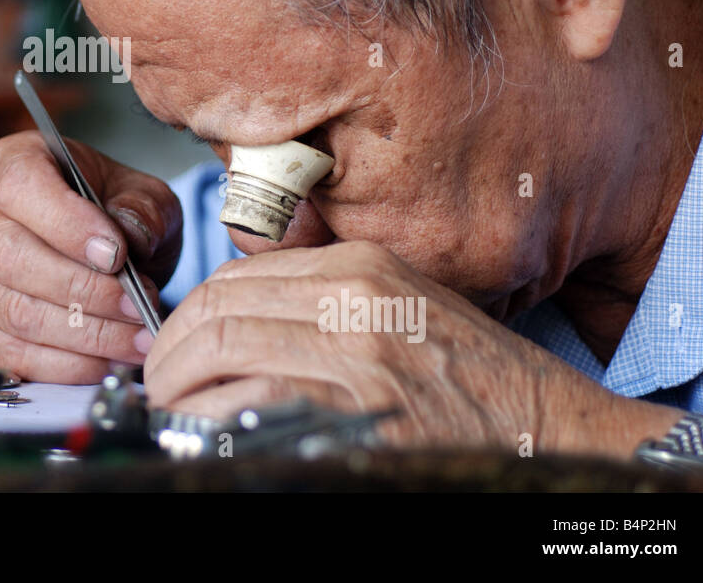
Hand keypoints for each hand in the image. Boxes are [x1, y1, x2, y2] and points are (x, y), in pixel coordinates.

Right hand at [0, 130, 181, 382]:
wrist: (102, 244)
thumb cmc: (113, 211)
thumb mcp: (141, 194)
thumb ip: (142, 209)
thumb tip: (131, 238)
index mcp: (13, 165)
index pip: (22, 188)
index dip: (67, 225)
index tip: (117, 255)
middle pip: (11, 258)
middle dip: (82, 292)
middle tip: (136, 306)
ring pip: (13, 312)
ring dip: (82, 335)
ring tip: (135, 339)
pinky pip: (7, 354)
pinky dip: (61, 366)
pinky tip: (105, 361)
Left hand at [142, 241, 681, 456]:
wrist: (547, 426)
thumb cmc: (472, 375)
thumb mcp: (398, 306)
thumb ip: (321, 302)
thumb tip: (233, 321)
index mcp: (357, 267)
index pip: (236, 276)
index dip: (187, 314)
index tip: (171, 345)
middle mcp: (353, 298)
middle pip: (218, 307)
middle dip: (168, 350)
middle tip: (155, 383)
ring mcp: (357, 352)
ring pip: (224, 348)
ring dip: (178, 387)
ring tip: (169, 413)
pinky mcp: (360, 409)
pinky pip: (256, 404)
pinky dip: (213, 421)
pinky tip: (206, 435)